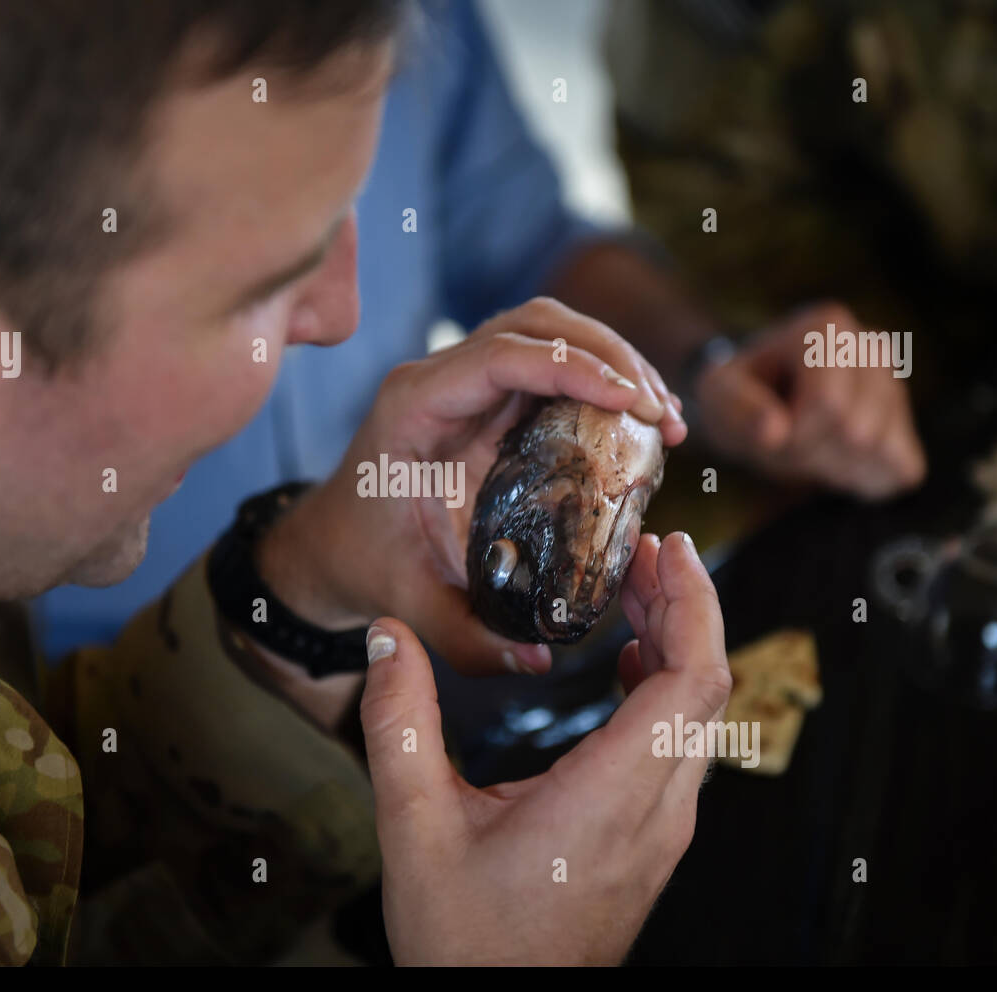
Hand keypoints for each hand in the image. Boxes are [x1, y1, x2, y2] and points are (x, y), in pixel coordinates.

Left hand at [259, 297, 686, 677]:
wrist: (334, 546)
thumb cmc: (366, 562)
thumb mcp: (410, 602)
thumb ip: (468, 637)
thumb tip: (539, 661)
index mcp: (413, 407)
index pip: (499, 356)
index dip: (571, 366)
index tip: (630, 401)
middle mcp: (440, 380)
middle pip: (534, 325)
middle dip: (608, 354)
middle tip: (661, 412)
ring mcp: (466, 383)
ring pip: (548, 333)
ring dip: (612, 360)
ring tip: (663, 415)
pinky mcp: (489, 400)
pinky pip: (550, 365)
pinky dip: (598, 380)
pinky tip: (638, 424)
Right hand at [360, 532, 730, 964]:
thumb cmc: (465, 943)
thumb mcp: (413, 825)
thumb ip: (398, 723)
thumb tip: (387, 639)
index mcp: (610, 797)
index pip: (694, 681)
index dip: (694, 603)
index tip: (672, 548)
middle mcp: (654, 813)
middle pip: (707, 687)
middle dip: (684, 606)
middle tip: (644, 552)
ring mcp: (660, 831)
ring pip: (699, 717)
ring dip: (677, 645)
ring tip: (633, 594)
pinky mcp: (649, 842)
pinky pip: (681, 747)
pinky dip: (665, 689)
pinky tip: (627, 666)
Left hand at [693, 302, 925, 498]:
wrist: (758, 402)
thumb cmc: (739, 394)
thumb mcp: (718, 396)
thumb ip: (740, 410)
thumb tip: (774, 432)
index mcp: (827, 326)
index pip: (830, 404)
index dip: (794, 433)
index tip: (769, 428)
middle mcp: (874, 347)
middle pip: (858, 432)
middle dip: (811, 451)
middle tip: (785, 438)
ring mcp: (897, 385)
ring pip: (882, 452)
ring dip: (832, 466)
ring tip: (805, 444)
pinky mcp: (908, 425)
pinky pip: (902, 470)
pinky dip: (862, 479)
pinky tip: (832, 458)